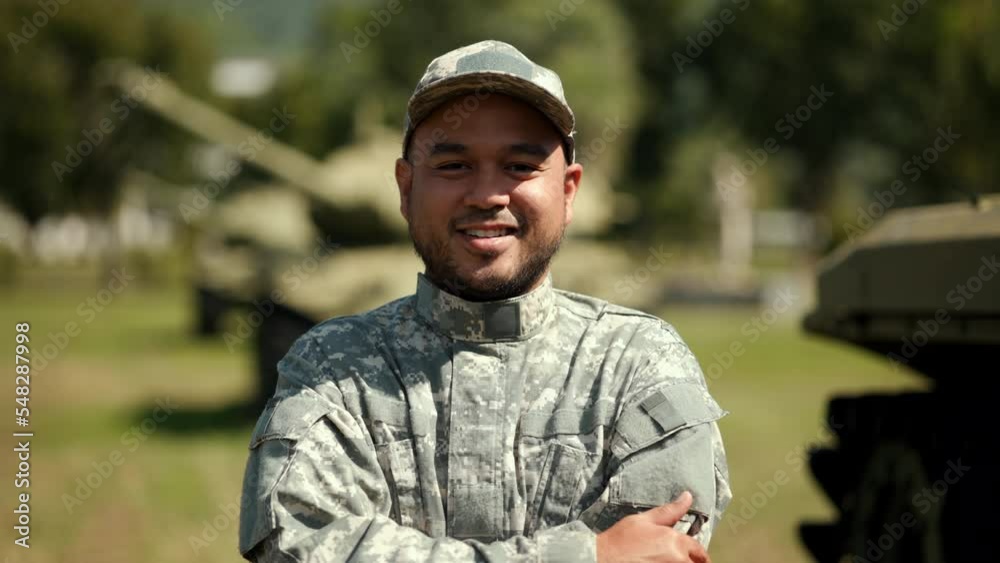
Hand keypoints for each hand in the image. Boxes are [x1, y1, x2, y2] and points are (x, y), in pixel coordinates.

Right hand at [595, 491, 709, 562]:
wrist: (604, 559)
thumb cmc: (621, 540)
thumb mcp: (644, 520)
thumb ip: (670, 511)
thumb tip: (687, 497)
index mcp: (677, 543)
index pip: (700, 552)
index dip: (698, 554)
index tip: (694, 556)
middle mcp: (679, 561)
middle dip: (692, 562)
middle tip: (679, 558)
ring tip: (664, 560)